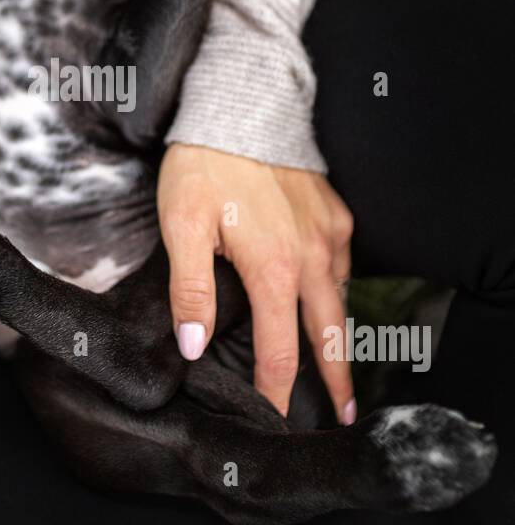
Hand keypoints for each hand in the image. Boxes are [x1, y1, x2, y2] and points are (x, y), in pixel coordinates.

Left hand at [157, 144, 354, 421]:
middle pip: (329, 336)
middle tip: (342, 416)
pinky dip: (338, 289)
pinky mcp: (335, 213)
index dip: (277, 393)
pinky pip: (343, 263)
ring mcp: (329, 234)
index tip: (273, 419)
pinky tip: (327, 298)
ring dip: (339, 336)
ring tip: (337, 367)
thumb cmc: (204, 165)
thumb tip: (193, 346)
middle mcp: (312, 258)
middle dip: (336, 381)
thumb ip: (191, 291)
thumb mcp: (182, 227)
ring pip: (340, 299)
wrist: (240, 105)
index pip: (280, 353)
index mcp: (273, 271)